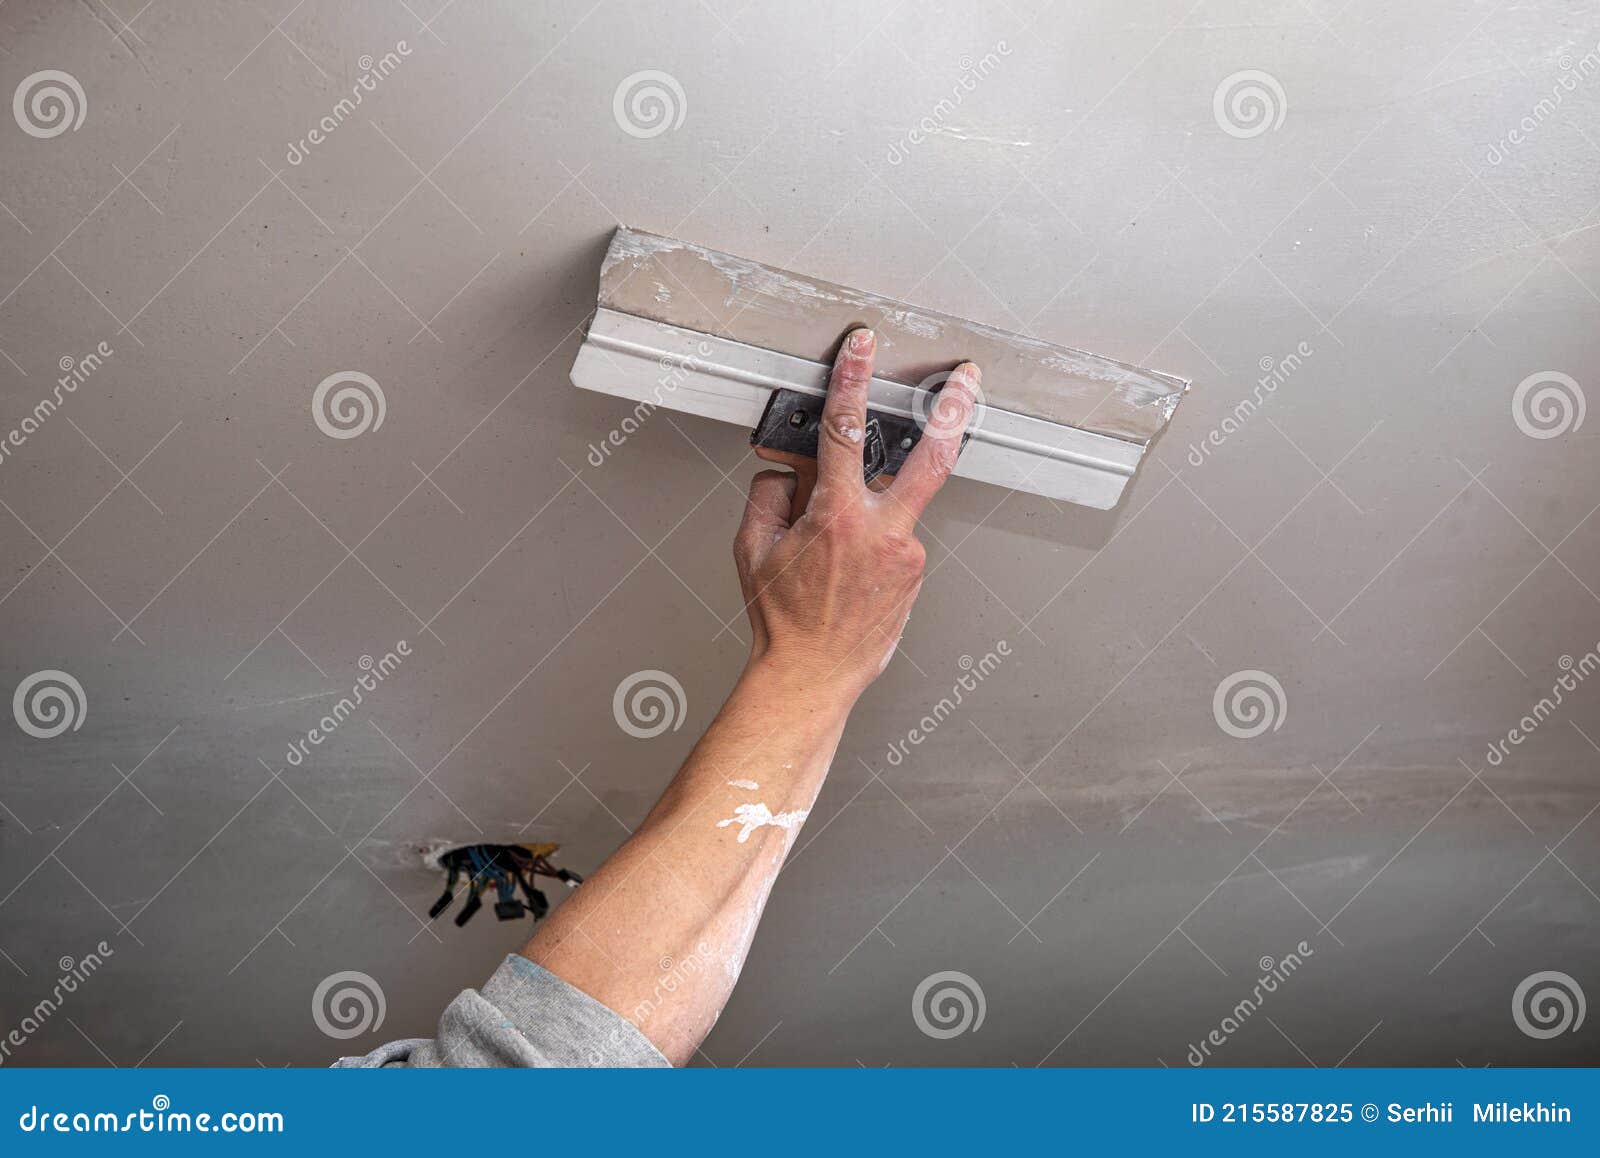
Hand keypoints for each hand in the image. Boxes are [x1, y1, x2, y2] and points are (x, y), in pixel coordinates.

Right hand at [733, 327, 979, 696]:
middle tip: (969, 377)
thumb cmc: (781, 619)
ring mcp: (908, 556)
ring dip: (870, 504)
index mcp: (839, 517)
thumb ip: (770, 491)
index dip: (853, 379)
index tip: (862, 346)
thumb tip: (788, 463)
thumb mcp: (752, 546)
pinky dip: (869, 537)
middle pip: (933, 456)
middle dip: (955, 409)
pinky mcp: (916, 574)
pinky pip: (893, 535)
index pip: (847, 431)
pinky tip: (844, 570)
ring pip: (895, 502)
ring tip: (831, 546)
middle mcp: (884, 532)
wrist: (812, 675)